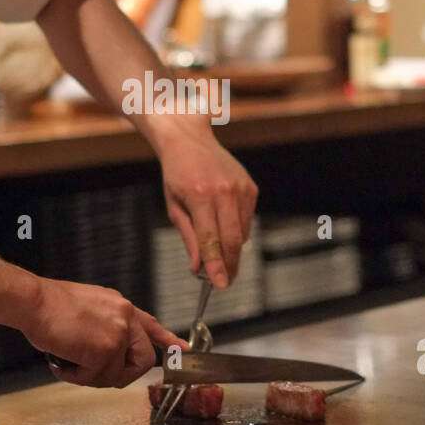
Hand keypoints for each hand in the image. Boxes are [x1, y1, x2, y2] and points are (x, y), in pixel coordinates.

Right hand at [24, 277, 186, 387]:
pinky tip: (61, 363)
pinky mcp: (105, 351)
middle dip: (122, 375)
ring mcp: (118, 335)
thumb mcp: (88, 306)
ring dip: (89, 376)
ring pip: (115, 375)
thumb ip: (105, 324)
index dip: (167, 340)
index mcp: (121, 307)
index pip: (151, 326)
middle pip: (143, 360)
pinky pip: (95, 378)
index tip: (181, 349)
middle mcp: (125, 319)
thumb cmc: (50, 305)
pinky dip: (75, 376)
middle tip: (95, 375)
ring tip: (67, 363)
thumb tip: (104, 349)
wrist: (34, 302)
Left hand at [158, 121, 258, 289]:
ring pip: (242, 233)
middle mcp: (224, 191)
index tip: (220, 284)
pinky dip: (238, 230)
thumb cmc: (177, 174)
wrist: (190, 140)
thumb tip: (198, 267)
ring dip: (232, 248)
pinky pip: (248, 220)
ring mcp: (241, 188)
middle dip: (230, 265)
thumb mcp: (174, 207)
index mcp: (200, 195)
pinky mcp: (251, 187)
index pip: (211, 239)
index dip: (216, 265)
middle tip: (224, 281)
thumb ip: (189, 238)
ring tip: (217, 249)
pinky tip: (224, 223)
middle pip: (233, 240)